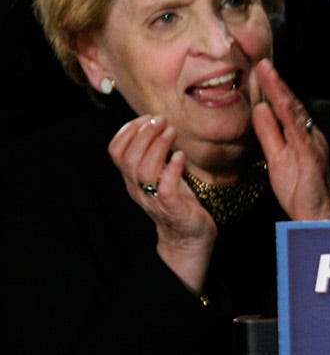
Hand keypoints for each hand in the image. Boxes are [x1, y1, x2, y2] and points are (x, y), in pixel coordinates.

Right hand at [108, 114, 214, 293]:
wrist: (188, 236)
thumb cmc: (177, 200)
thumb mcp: (160, 174)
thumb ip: (153, 154)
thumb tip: (155, 123)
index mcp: (132, 178)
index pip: (115, 152)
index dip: (127, 131)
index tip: (146, 118)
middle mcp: (138, 188)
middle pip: (128, 158)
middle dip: (143, 134)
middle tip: (161, 120)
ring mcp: (154, 199)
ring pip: (144, 171)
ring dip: (158, 146)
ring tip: (172, 131)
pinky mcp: (173, 208)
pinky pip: (165, 189)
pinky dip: (172, 169)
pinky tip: (180, 156)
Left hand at [250, 59, 329, 220]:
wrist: (316, 215)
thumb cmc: (299, 190)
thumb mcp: (276, 157)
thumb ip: (269, 133)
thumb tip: (259, 108)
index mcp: (300, 135)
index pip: (284, 107)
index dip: (272, 88)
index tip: (258, 70)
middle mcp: (309, 134)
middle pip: (290, 103)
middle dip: (275, 82)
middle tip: (261, 61)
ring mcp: (311, 143)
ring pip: (294, 112)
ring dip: (280, 91)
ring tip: (267, 72)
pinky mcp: (310, 155)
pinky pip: (298, 132)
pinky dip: (288, 115)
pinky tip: (278, 103)